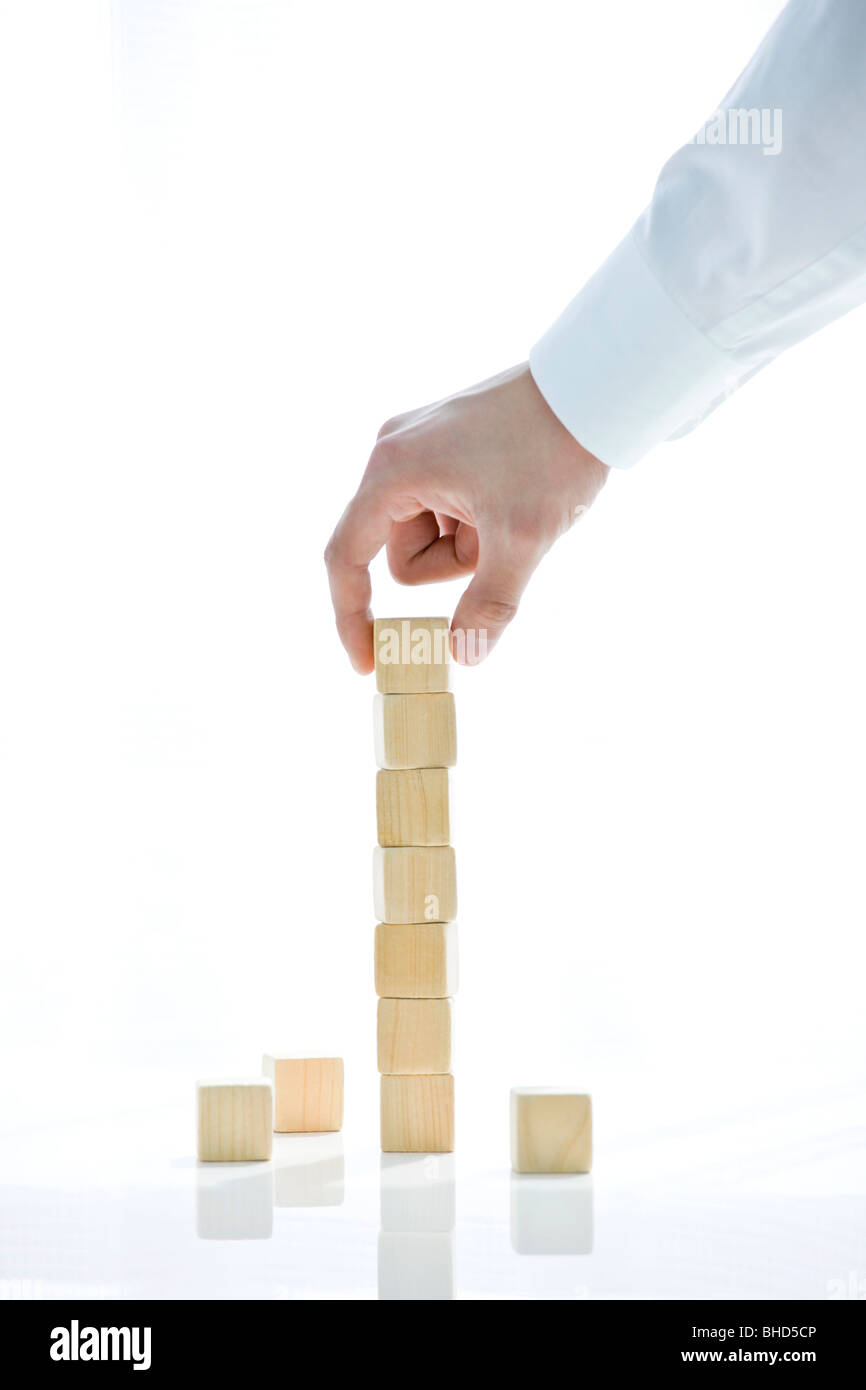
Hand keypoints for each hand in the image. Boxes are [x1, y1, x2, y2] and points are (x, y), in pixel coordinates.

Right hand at [324, 362, 608, 670]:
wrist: (595, 387)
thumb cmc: (554, 449)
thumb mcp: (524, 537)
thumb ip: (490, 604)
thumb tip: (463, 657)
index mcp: (393, 471)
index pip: (346, 557)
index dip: (351, 616)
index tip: (368, 663)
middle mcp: (394, 455)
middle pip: (404, 556)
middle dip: (455, 565)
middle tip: (502, 537)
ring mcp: (420, 448)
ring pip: (431, 538)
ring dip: (471, 544)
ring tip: (514, 510)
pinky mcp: (446, 447)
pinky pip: (449, 511)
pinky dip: (480, 521)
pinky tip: (516, 495)